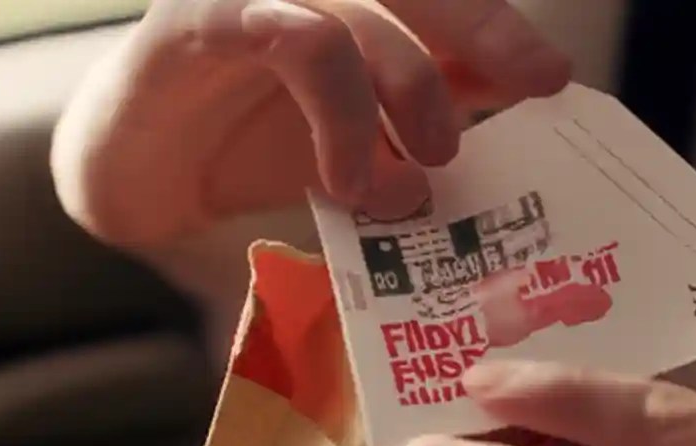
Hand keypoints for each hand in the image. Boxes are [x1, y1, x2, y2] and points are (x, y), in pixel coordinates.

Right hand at [53, 0, 568, 244]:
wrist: (143, 169)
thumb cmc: (258, 139)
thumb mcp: (365, 128)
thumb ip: (427, 103)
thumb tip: (514, 97)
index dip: (501, 28)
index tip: (552, 78)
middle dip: (484, 30)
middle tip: (531, 85)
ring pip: (367, 15)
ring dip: (413, 94)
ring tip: (423, 175)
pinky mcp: (204, 16)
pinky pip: (303, 43)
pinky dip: (344, 116)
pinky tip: (349, 179)